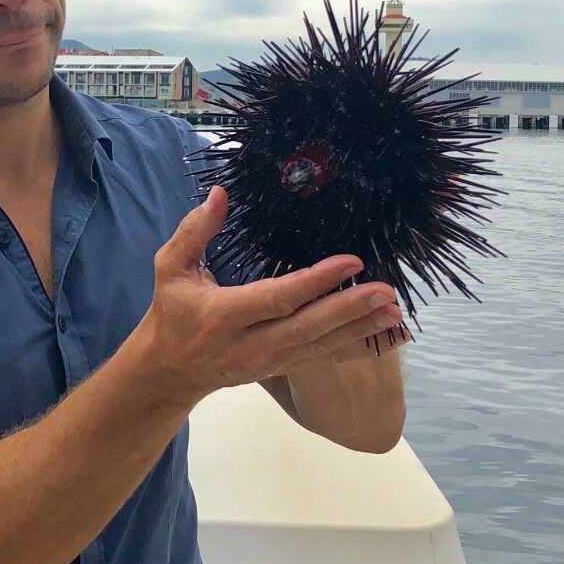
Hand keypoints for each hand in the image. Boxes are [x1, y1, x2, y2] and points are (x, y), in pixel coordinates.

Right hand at [137, 186, 405, 408]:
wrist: (169, 369)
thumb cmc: (172, 310)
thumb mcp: (170, 267)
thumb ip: (195, 231)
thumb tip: (221, 195)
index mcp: (223, 315)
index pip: (276, 298)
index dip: (315, 282)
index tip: (351, 262)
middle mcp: (249, 343)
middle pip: (306, 327)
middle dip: (349, 309)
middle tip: (386, 291)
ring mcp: (267, 361)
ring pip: (320, 346)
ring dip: (359, 328)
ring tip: (394, 311)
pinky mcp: (279, 369)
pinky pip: (320, 359)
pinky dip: (353, 346)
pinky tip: (382, 335)